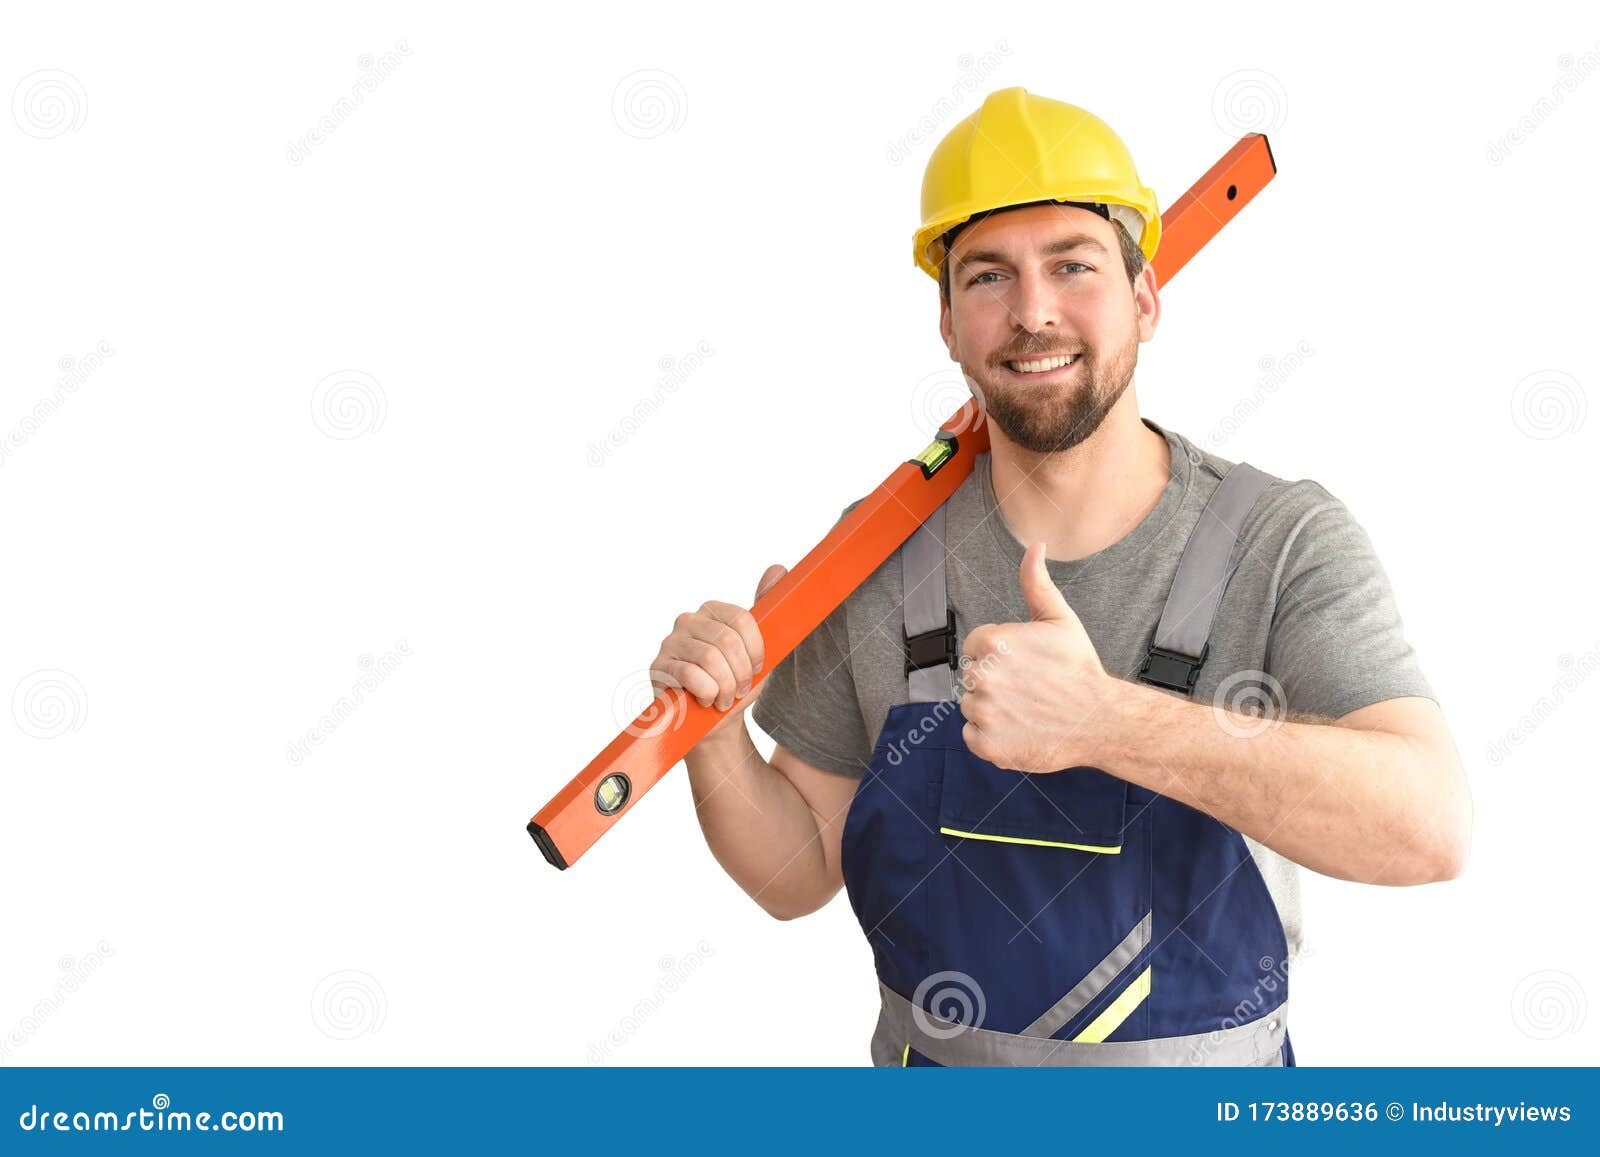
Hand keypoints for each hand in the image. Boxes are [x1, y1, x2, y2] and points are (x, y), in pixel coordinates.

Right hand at [650, 563, 788, 742]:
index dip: (755, 651)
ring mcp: (670, 643)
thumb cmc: (736, 683)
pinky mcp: (658, 667)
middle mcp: (688, 620)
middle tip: (739, 690)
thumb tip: (778, 567)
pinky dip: (707, 693)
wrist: (714, 723)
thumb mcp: (758, 648)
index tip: (755, 670)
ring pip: (710, 659)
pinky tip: (707, 700)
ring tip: (725, 698)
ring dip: (725, 687)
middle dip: (740, 673)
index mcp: (713, 610)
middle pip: (727, 640)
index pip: (743, 620)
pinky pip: (690, 675)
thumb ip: (766, 607)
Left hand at [958, 540, 1117, 771]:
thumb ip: (1036, 582)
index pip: (974, 646)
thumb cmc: (1078, 668)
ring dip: (992, 710)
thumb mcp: (1059, 618)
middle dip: (994, 682)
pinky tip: (1019, 730)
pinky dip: (991, 737)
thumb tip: (1034, 545)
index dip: (999, 655)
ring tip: (1026, 709)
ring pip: (971, 706)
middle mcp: (982, 675)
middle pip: (971, 676)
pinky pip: (972, 736)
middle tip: (1028, 689)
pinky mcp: (987, 744)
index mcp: (992, 641)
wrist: (1101, 719)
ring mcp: (983, 711)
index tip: (1024, 665)